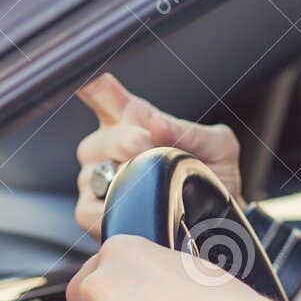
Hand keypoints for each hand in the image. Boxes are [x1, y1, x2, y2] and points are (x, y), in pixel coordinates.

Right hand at [74, 74, 242, 238]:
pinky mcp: (95, 213)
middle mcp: (110, 147)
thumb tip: (157, 124)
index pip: (101, 93)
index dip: (88, 84)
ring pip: (91, 174)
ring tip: (149, 185)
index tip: (81, 77)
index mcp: (134, 120)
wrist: (219, 223)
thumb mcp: (218, 147)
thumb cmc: (214, 178)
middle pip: (100, 139)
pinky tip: (132, 207)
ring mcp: (99, 180)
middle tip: (150, 151)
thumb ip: (190, 132)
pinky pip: (86, 210)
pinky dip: (108, 209)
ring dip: (121, 178)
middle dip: (125, 143)